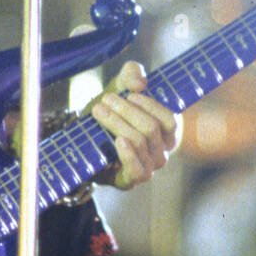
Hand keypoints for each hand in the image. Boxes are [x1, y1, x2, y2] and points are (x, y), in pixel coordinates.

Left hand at [86, 60, 181, 189]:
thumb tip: (139, 82)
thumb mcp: (120, 87)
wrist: (86, 138)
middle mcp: (162, 151)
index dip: (150, 106)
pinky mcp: (132, 180)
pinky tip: (118, 140)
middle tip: (105, 99)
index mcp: (168, 132)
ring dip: (117, 124)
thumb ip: (131, 75)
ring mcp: (149, 167)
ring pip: (140, 143)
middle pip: (151, 129)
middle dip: (126, 112)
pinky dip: (128, 154)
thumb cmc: (111, 111)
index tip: (129, 94)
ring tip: (99, 110)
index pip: (170, 120)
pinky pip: (138, 170)